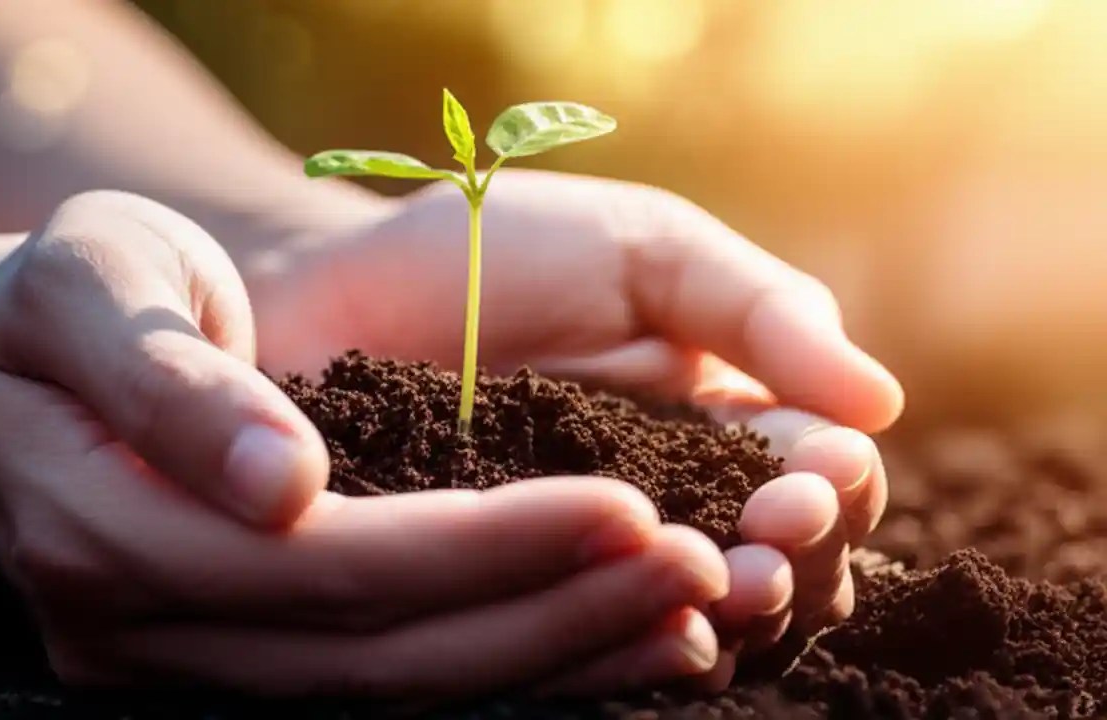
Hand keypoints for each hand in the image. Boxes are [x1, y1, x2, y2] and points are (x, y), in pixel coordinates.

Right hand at [0, 191, 740, 697]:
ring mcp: (183, 663)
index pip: (327, 564)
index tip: (627, 505)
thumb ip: (171, 383)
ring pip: (390, 692)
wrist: (9, 367)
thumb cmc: (63, 297)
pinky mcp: (232, 661)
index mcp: (104, 530)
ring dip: (548, 656)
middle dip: (547, 614)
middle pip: (377, 654)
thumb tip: (286, 486)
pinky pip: (382, 682)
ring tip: (685, 610)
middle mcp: (142, 629)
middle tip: (696, 566)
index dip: (483, 547)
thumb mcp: (89, 286)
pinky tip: (603, 633)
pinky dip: (502, 662)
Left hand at [248, 170, 901, 682]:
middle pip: (782, 563)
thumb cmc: (494, 252)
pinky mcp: (520, 598)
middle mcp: (673, 500)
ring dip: (737, 613)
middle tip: (770, 545)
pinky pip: (597, 641)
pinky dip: (641, 644)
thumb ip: (761, 311)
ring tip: (729, 587)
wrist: (339, 290)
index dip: (834, 487)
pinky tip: (659, 635)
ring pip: (701, 614)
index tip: (814, 477)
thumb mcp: (648, 249)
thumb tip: (885, 401)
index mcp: (718, 418)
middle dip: (796, 560)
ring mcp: (595, 558)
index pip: (819, 476)